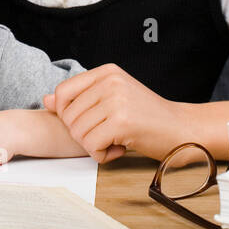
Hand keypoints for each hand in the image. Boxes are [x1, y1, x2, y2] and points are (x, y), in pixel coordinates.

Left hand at [43, 63, 186, 161]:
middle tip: (106, 136)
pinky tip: (120, 149)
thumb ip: (81, 99)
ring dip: (93, 146)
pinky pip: (91, 145)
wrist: (182, 129)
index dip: (66, 115)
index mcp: (106, 72)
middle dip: (82, 134)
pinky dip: (102, 155)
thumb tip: (46, 99)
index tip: (87, 124)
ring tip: (115, 141)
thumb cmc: (148, 117)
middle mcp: (110, 81)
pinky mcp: (121, 121)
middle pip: (68, 116)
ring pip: (78, 133)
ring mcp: (116, 100)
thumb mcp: (113, 100)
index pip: (63, 92)